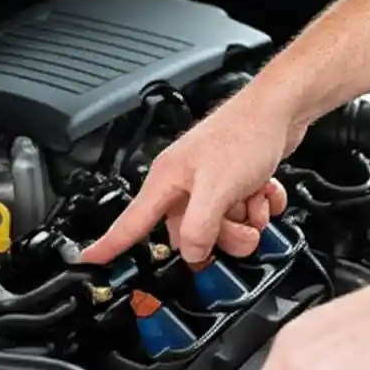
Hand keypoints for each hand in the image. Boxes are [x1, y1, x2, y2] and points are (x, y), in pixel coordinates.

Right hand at [80, 90, 303, 263]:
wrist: (281, 109)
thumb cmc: (245, 133)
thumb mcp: (217, 189)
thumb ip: (198, 226)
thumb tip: (192, 254)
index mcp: (167, 181)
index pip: (130, 222)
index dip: (109, 244)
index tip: (89, 260)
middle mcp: (184, 182)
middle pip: (189, 234)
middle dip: (221, 236)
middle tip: (241, 226)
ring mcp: (210, 182)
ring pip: (221, 227)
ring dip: (245, 222)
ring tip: (255, 202)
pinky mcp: (235, 182)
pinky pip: (244, 212)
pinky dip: (259, 207)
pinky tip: (265, 191)